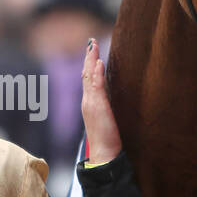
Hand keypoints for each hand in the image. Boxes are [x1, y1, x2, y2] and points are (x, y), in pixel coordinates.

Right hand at [81, 39, 121, 163]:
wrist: (103, 154)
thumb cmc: (107, 140)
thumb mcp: (107, 120)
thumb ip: (107, 108)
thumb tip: (111, 100)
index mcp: (89, 104)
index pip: (88, 80)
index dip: (89, 65)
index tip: (92, 51)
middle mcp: (87, 101)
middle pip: (86, 75)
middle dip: (88, 57)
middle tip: (91, 41)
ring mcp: (91, 104)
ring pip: (88, 77)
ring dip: (91, 60)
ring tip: (93, 46)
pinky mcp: (97, 107)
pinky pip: (96, 87)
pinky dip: (96, 74)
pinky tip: (98, 63)